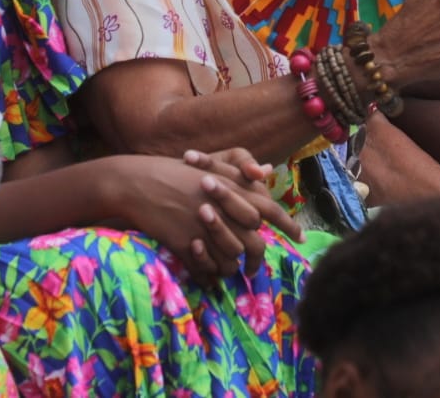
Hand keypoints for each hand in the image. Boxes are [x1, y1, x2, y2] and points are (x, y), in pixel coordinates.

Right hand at [116, 155, 301, 283]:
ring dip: (232, 268)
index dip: (289, 226)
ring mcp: (205, 228)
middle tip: (253, 269)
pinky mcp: (186, 243)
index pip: (270, 210)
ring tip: (230, 271)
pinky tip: (208, 275)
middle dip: (257, 260)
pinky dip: (210, 275)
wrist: (138, 182)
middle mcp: (224, 209)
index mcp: (233, 188)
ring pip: (232, 259)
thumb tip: (266, 171)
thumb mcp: (210, 163)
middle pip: (255, 242)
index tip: (302, 239)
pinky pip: (207, 269)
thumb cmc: (175, 171)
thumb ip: (239, 165)